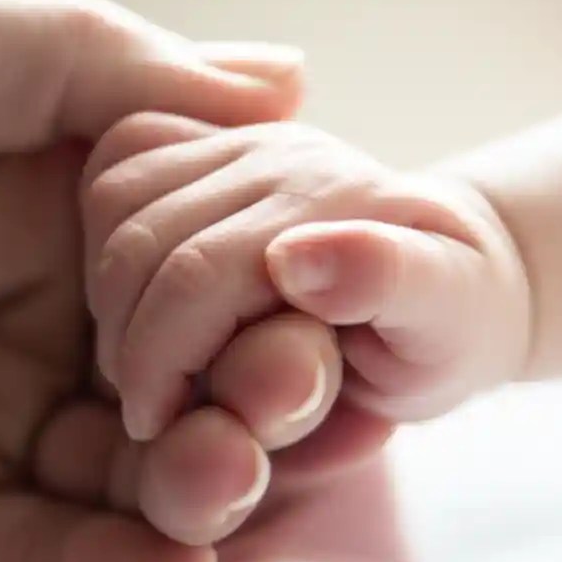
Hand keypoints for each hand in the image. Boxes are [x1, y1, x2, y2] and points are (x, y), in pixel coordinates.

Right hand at [82, 114, 529, 442]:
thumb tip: (298, 258)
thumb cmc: (448, 325)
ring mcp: (247, 139)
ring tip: (148, 356)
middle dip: (128, 338)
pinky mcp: (213, 138)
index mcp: (343, 200)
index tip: (157, 424)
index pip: (199, 276)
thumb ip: (390, 286)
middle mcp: (287, 154)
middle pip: (142, 240)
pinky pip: (118, 166)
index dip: (159, 361)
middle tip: (149, 404)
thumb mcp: (452, 329)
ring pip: (115, 197)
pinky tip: (143, 296)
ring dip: (111, 291)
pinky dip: (106, 236)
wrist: (454, 271)